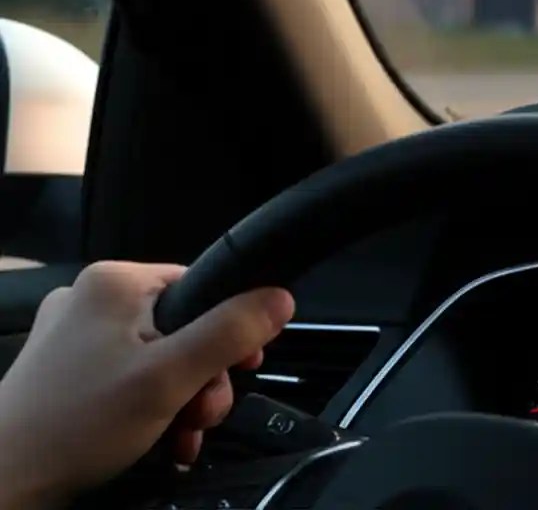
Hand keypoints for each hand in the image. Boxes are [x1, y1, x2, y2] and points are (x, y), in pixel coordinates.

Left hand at [0, 262, 293, 508]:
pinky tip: (158, 440)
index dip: (231, 329)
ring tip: (179, 436)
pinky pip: (130, 378)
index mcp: (115, 282)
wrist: (2, 484)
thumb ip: (229, 335)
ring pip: (160, 359)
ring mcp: (74, 336)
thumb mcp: (169, 379)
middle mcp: (91, 299)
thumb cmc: (77, 426)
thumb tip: (281, 298)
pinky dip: (152, 409)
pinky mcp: (65, 372)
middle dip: (204, 380)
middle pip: (184, 328)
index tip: (243, 368)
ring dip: (183, 401)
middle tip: (200, 416)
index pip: (201, 287)